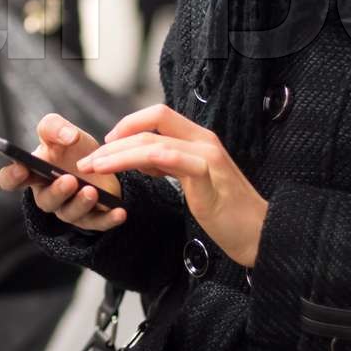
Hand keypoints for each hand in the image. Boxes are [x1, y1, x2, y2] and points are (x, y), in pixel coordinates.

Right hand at [0, 112, 127, 232]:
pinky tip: (119, 211)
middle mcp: (47, 194)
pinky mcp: (90, 219)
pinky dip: (108, 219)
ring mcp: (68, 208)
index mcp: (33, 172)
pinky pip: (97, 223)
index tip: (21, 168)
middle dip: (56, 192)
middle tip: (69, 180)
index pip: (10, 180)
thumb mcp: (63, 131)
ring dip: (80, 204)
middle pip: (44, 200)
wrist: (103, 163)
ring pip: (69, 213)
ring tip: (92, 191)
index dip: (12, 177)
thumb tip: (67, 136)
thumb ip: (55, 126)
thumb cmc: (73, 148)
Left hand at [78, 105, 267, 268]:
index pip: (159, 114)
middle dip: (115, 139)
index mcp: (200, 139)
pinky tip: (122, 172)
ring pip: (154, 141)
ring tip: (96, 167)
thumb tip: (139, 158)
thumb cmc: (228, 213)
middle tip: (90, 160)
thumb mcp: (193, 182)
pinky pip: (168, 159)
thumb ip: (169, 164)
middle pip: (153, 122)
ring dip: (119, 153)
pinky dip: (140, 161)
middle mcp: (204, 141)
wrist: (260, 235)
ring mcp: (207, 156)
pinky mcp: (207, 176)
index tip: (107, 143)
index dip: (129, 123)